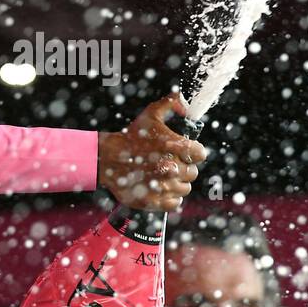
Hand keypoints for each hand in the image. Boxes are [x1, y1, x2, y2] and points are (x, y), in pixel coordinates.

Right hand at [98, 91, 207, 212]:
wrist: (108, 158)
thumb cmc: (131, 136)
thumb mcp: (150, 114)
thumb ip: (171, 103)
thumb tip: (186, 107)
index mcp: (174, 146)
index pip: (200, 154)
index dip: (194, 153)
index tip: (185, 153)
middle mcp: (172, 167)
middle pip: (192, 172)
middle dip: (184, 167)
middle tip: (171, 164)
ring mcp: (164, 186)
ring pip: (185, 188)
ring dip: (177, 182)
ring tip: (165, 176)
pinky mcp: (155, 201)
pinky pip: (175, 203)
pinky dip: (170, 197)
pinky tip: (161, 188)